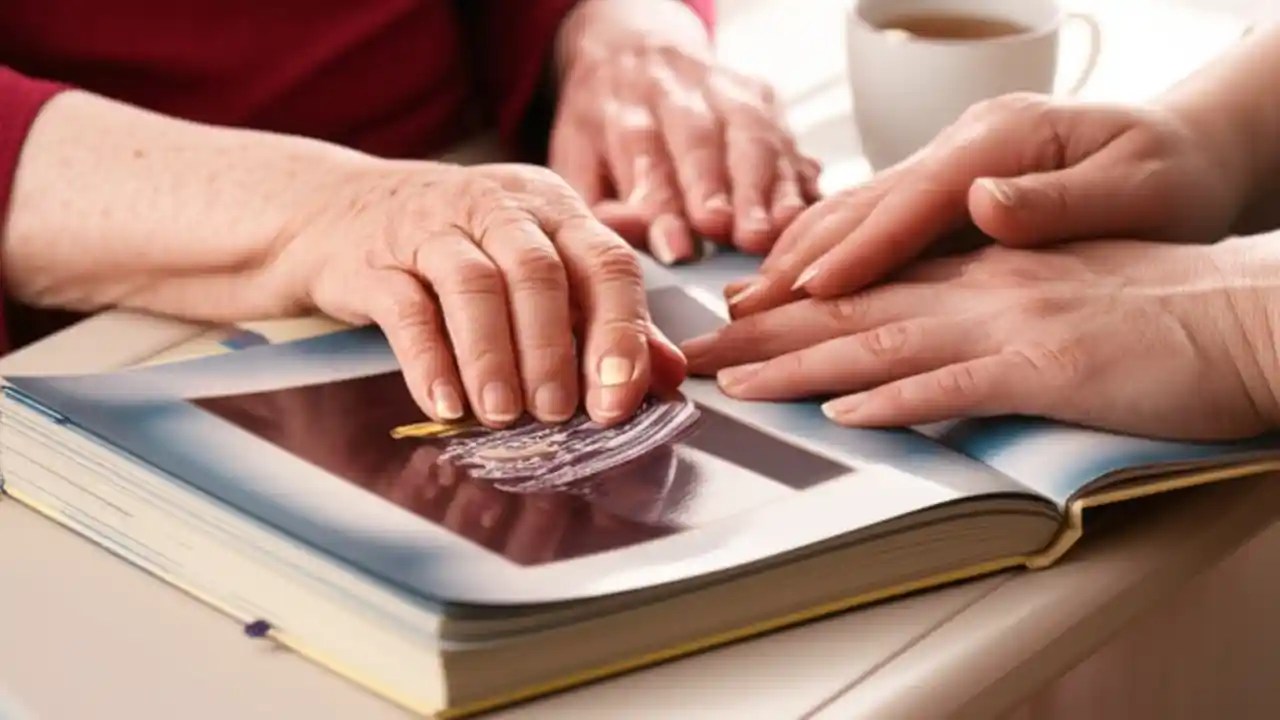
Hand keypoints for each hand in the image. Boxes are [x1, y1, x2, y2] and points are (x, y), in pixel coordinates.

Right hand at [271, 161, 686, 428]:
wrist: (335, 211)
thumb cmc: (458, 247)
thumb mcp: (536, 266)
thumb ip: (602, 317)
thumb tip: (670, 375)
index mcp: (552, 208)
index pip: (604, 262)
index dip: (620, 332)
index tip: (620, 397)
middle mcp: (497, 206)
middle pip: (539, 272)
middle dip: (555, 350)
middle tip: (558, 412)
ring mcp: (431, 226)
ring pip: (474, 285)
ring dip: (494, 357)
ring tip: (504, 413)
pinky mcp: (374, 257)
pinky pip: (406, 308)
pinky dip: (429, 360)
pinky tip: (445, 405)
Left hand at [549, 0, 819, 264]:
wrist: (633, 51)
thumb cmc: (604, 125)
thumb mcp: (579, 160)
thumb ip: (598, 202)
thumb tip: (627, 230)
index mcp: (622, 108)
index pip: (645, 158)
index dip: (665, 207)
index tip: (680, 251)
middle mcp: (676, 93)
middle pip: (703, 141)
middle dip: (726, 190)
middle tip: (742, 236)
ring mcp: (725, 91)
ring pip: (753, 135)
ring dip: (771, 187)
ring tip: (778, 229)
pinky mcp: (764, 97)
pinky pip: (788, 136)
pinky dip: (802, 175)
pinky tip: (808, 210)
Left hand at [683, 240, 1279, 440]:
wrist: (1247, 316)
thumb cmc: (1159, 313)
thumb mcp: (1055, 291)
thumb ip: (985, 306)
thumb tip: (922, 331)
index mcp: (983, 269)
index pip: (867, 285)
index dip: (792, 305)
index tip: (734, 323)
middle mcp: (983, 288)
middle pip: (854, 309)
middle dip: (767, 334)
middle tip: (698, 356)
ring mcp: (1014, 325)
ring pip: (885, 343)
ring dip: (804, 367)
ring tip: (737, 384)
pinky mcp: (1052, 370)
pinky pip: (960, 387)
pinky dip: (899, 402)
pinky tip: (846, 415)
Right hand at [726, 93, 1250, 317]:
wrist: (1188, 149)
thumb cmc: (1172, 175)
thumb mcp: (1138, 188)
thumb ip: (1057, 201)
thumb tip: (982, 204)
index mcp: (1000, 142)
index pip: (909, 205)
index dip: (853, 254)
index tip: (802, 296)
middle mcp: (962, 148)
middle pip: (861, 208)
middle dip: (795, 262)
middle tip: (739, 312)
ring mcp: (948, 164)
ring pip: (854, 212)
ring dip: (796, 259)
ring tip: (745, 301)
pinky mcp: (946, 188)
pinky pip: (872, 220)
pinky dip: (825, 250)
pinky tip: (793, 279)